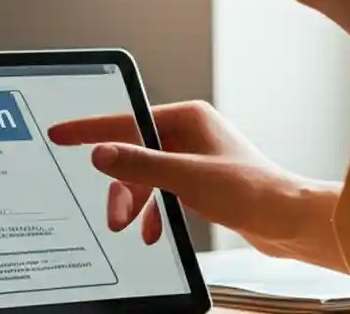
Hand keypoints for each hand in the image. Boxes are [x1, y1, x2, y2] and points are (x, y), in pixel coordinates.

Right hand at [48, 102, 344, 270]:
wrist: (289, 221)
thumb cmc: (252, 192)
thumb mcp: (186, 178)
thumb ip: (140, 164)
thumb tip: (102, 153)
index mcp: (187, 118)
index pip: (126, 121)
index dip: (89, 129)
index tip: (60, 132)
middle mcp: (190, 133)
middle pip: (134, 155)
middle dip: (121, 188)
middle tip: (114, 216)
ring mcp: (195, 158)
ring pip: (147, 177)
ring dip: (136, 203)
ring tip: (130, 228)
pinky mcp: (201, 182)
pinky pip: (163, 192)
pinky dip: (153, 211)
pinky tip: (151, 231)